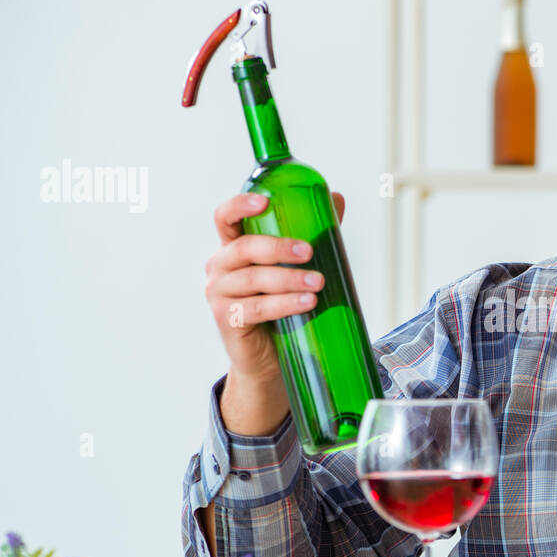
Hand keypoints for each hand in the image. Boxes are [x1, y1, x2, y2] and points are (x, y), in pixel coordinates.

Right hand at [204, 190, 346, 384]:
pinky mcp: (227, 319)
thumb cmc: (280, 306)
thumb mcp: (294, 267)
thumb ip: (311, 233)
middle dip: (278, 247)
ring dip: (289, 280)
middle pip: (244, 248)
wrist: (269, 357)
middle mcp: (220, 267)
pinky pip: (256, 308)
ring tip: (318, 283)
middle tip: (310, 251)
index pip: (225, 218)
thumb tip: (336, 199)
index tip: (265, 201)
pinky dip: (285, 304)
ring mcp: (219, 294)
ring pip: (253, 279)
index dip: (240, 206)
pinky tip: (306, 303)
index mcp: (233, 247)